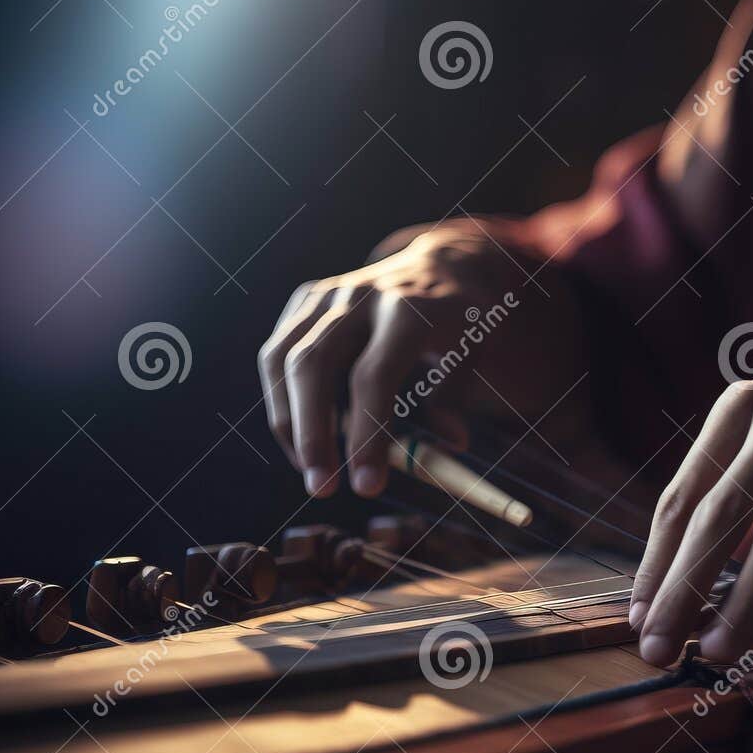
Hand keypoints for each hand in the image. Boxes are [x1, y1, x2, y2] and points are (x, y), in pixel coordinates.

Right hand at [258, 223, 591, 497]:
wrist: (444, 262)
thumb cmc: (462, 318)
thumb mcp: (475, 352)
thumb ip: (455, 396)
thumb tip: (448, 445)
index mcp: (409, 309)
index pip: (373, 377)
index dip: (366, 436)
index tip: (367, 489)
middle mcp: (360, 295)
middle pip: (314, 364)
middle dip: (312, 434)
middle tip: (323, 490)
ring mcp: (327, 293)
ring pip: (282, 359)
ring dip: (288, 423)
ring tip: (311, 471)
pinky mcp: (306, 299)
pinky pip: (276, 353)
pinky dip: (282, 399)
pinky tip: (303, 435)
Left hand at [631, 320, 752, 670]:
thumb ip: (750, 501)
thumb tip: (713, 583)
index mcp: (743, 407)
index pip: (683, 496)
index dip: (657, 563)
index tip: (639, 619)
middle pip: (719, 516)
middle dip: (684, 590)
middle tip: (658, 650)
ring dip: (747, 602)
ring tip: (721, 655)